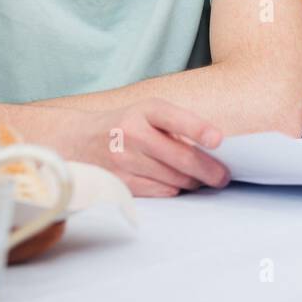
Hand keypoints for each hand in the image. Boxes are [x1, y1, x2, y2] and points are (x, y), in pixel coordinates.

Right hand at [61, 98, 230, 197]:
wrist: (79, 141)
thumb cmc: (126, 124)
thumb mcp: (148, 113)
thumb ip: (176, 125)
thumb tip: (212, 150)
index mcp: (145, 110)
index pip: (174, 118)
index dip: (198, 129)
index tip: (218, 140)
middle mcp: (132, 133)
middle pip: (180, 158)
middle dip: (209, 170)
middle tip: (223, 176)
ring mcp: (124, 160)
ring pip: (173, 178)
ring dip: (193, 182)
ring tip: (202, 180)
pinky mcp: (120, 182)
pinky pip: (159, 191)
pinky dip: (174, 189)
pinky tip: (179, 184)